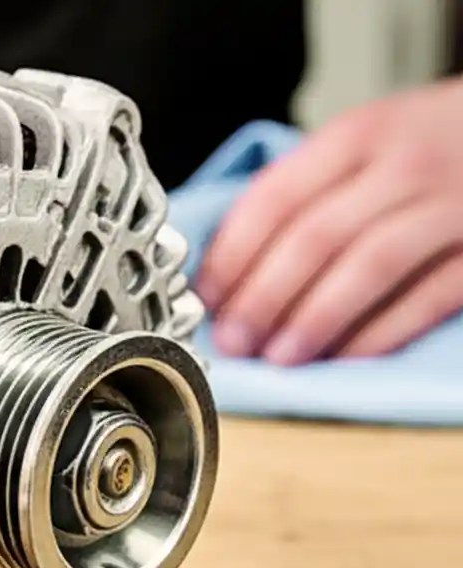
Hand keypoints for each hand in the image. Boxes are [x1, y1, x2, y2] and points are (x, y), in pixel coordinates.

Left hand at [196, 77, 462, 364]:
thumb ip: (305, 188)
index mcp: (359, 134)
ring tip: (279, 357)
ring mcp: (453, 207)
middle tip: (234, 339)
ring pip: (369, 266)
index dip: (233, 253)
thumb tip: (228, 264)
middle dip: (264, 296)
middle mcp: (406, 165)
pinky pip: (426, 298)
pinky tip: (343, 357)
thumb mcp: (365, 141)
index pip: (277, 196)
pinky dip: (378, 333)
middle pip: (317, 236)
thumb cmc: (429, 144)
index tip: (206, 296)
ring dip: (314, 319)